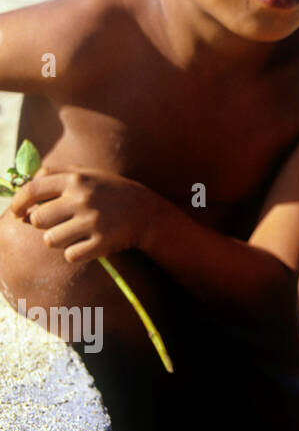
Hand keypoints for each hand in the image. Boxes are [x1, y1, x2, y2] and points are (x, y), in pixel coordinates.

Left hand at [9, 167, 157, 263]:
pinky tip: (90, 244)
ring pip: (50, 240)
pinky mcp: (102, 242)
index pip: (32, 189)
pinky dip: (77, 253)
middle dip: (44, 225)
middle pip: (38, 220)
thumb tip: (23, 187)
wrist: (149, 213)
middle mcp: (83, 198)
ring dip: (60, 240)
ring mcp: (93, 220)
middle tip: (60, 223)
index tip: (17, 213)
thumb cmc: (112, 193)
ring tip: (76, 234)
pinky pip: (70, 256)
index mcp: (76, 179)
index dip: (18, 203)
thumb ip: (57, 175)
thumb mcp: (89, 174)